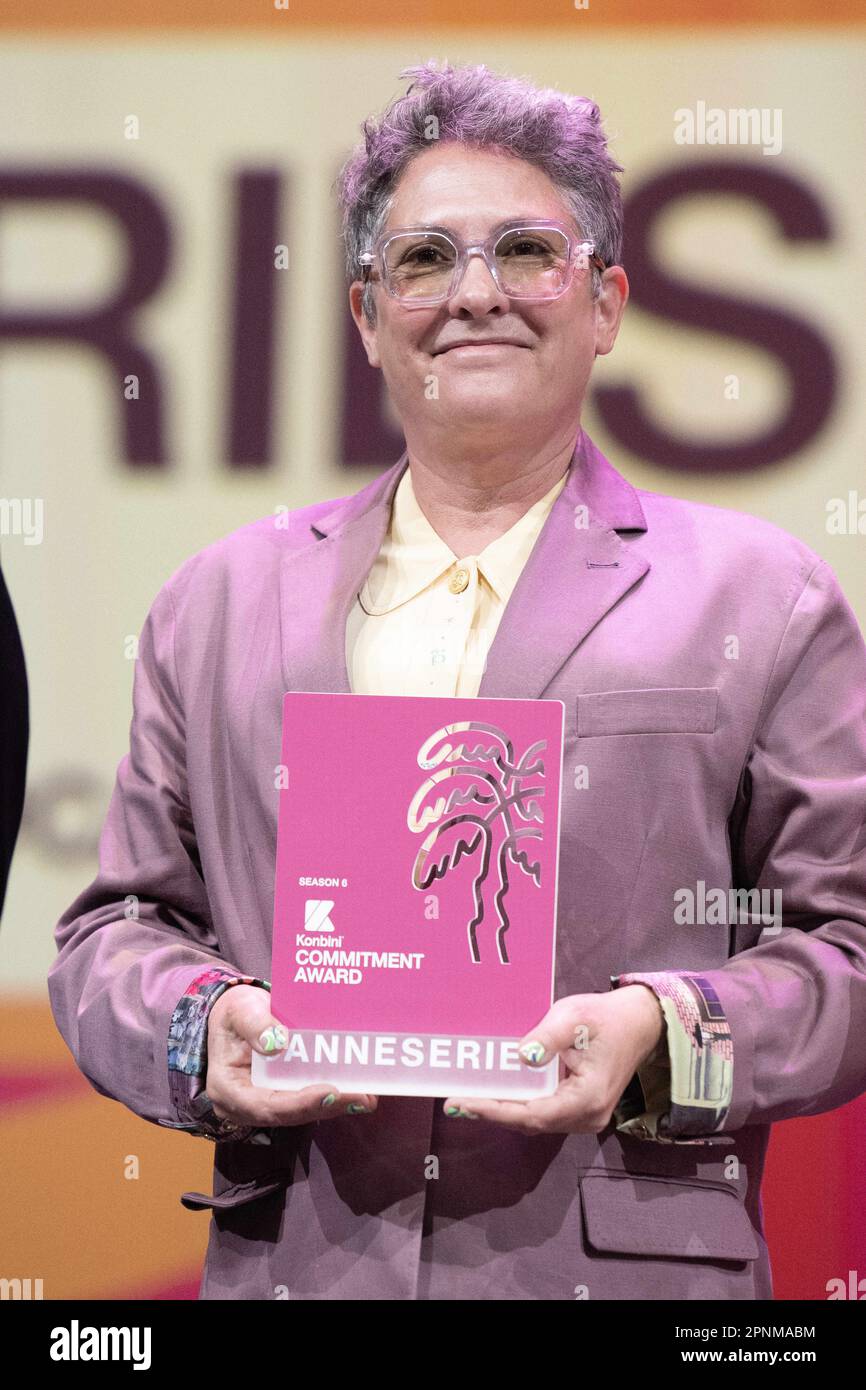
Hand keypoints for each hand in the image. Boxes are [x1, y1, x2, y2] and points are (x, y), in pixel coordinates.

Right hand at [204, 985, 377, 1126]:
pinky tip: (358, 1089)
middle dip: (327, 1106)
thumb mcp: (240, 1009)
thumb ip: (255, 1024)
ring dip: (335, 1105)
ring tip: (367, 1097)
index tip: (330, 1092)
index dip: (300, 1102)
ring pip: (302, 1111)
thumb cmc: (235, 1012)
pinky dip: (331, 1096)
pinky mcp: (281, 1096)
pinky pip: (306, 1100)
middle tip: (362, 1098)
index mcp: (228, 1089)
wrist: (236, 1015)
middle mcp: (246, 1105)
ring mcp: (265, 1103)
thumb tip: (277, 1043)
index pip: (265, 1105)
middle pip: (289, 1113)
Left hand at [442, 985, 665, 1134]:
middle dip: (492, 1112)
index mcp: (587, 1098)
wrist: (639, 1023)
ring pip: (536, 1120)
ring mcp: (585, 1117)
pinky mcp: (581, 1109)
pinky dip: (519, 1104)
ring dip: (503, 1110)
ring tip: (468, 1097)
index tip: (461, 1103)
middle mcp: (587, 1117)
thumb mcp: (574, 1017)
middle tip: (455, 1101)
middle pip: (531, 1122)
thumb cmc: (605, 1017)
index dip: (494, 1110)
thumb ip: (546, 1038)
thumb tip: (522, 1057)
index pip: (532, 1114)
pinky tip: (496, 1093)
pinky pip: (544, 1112)